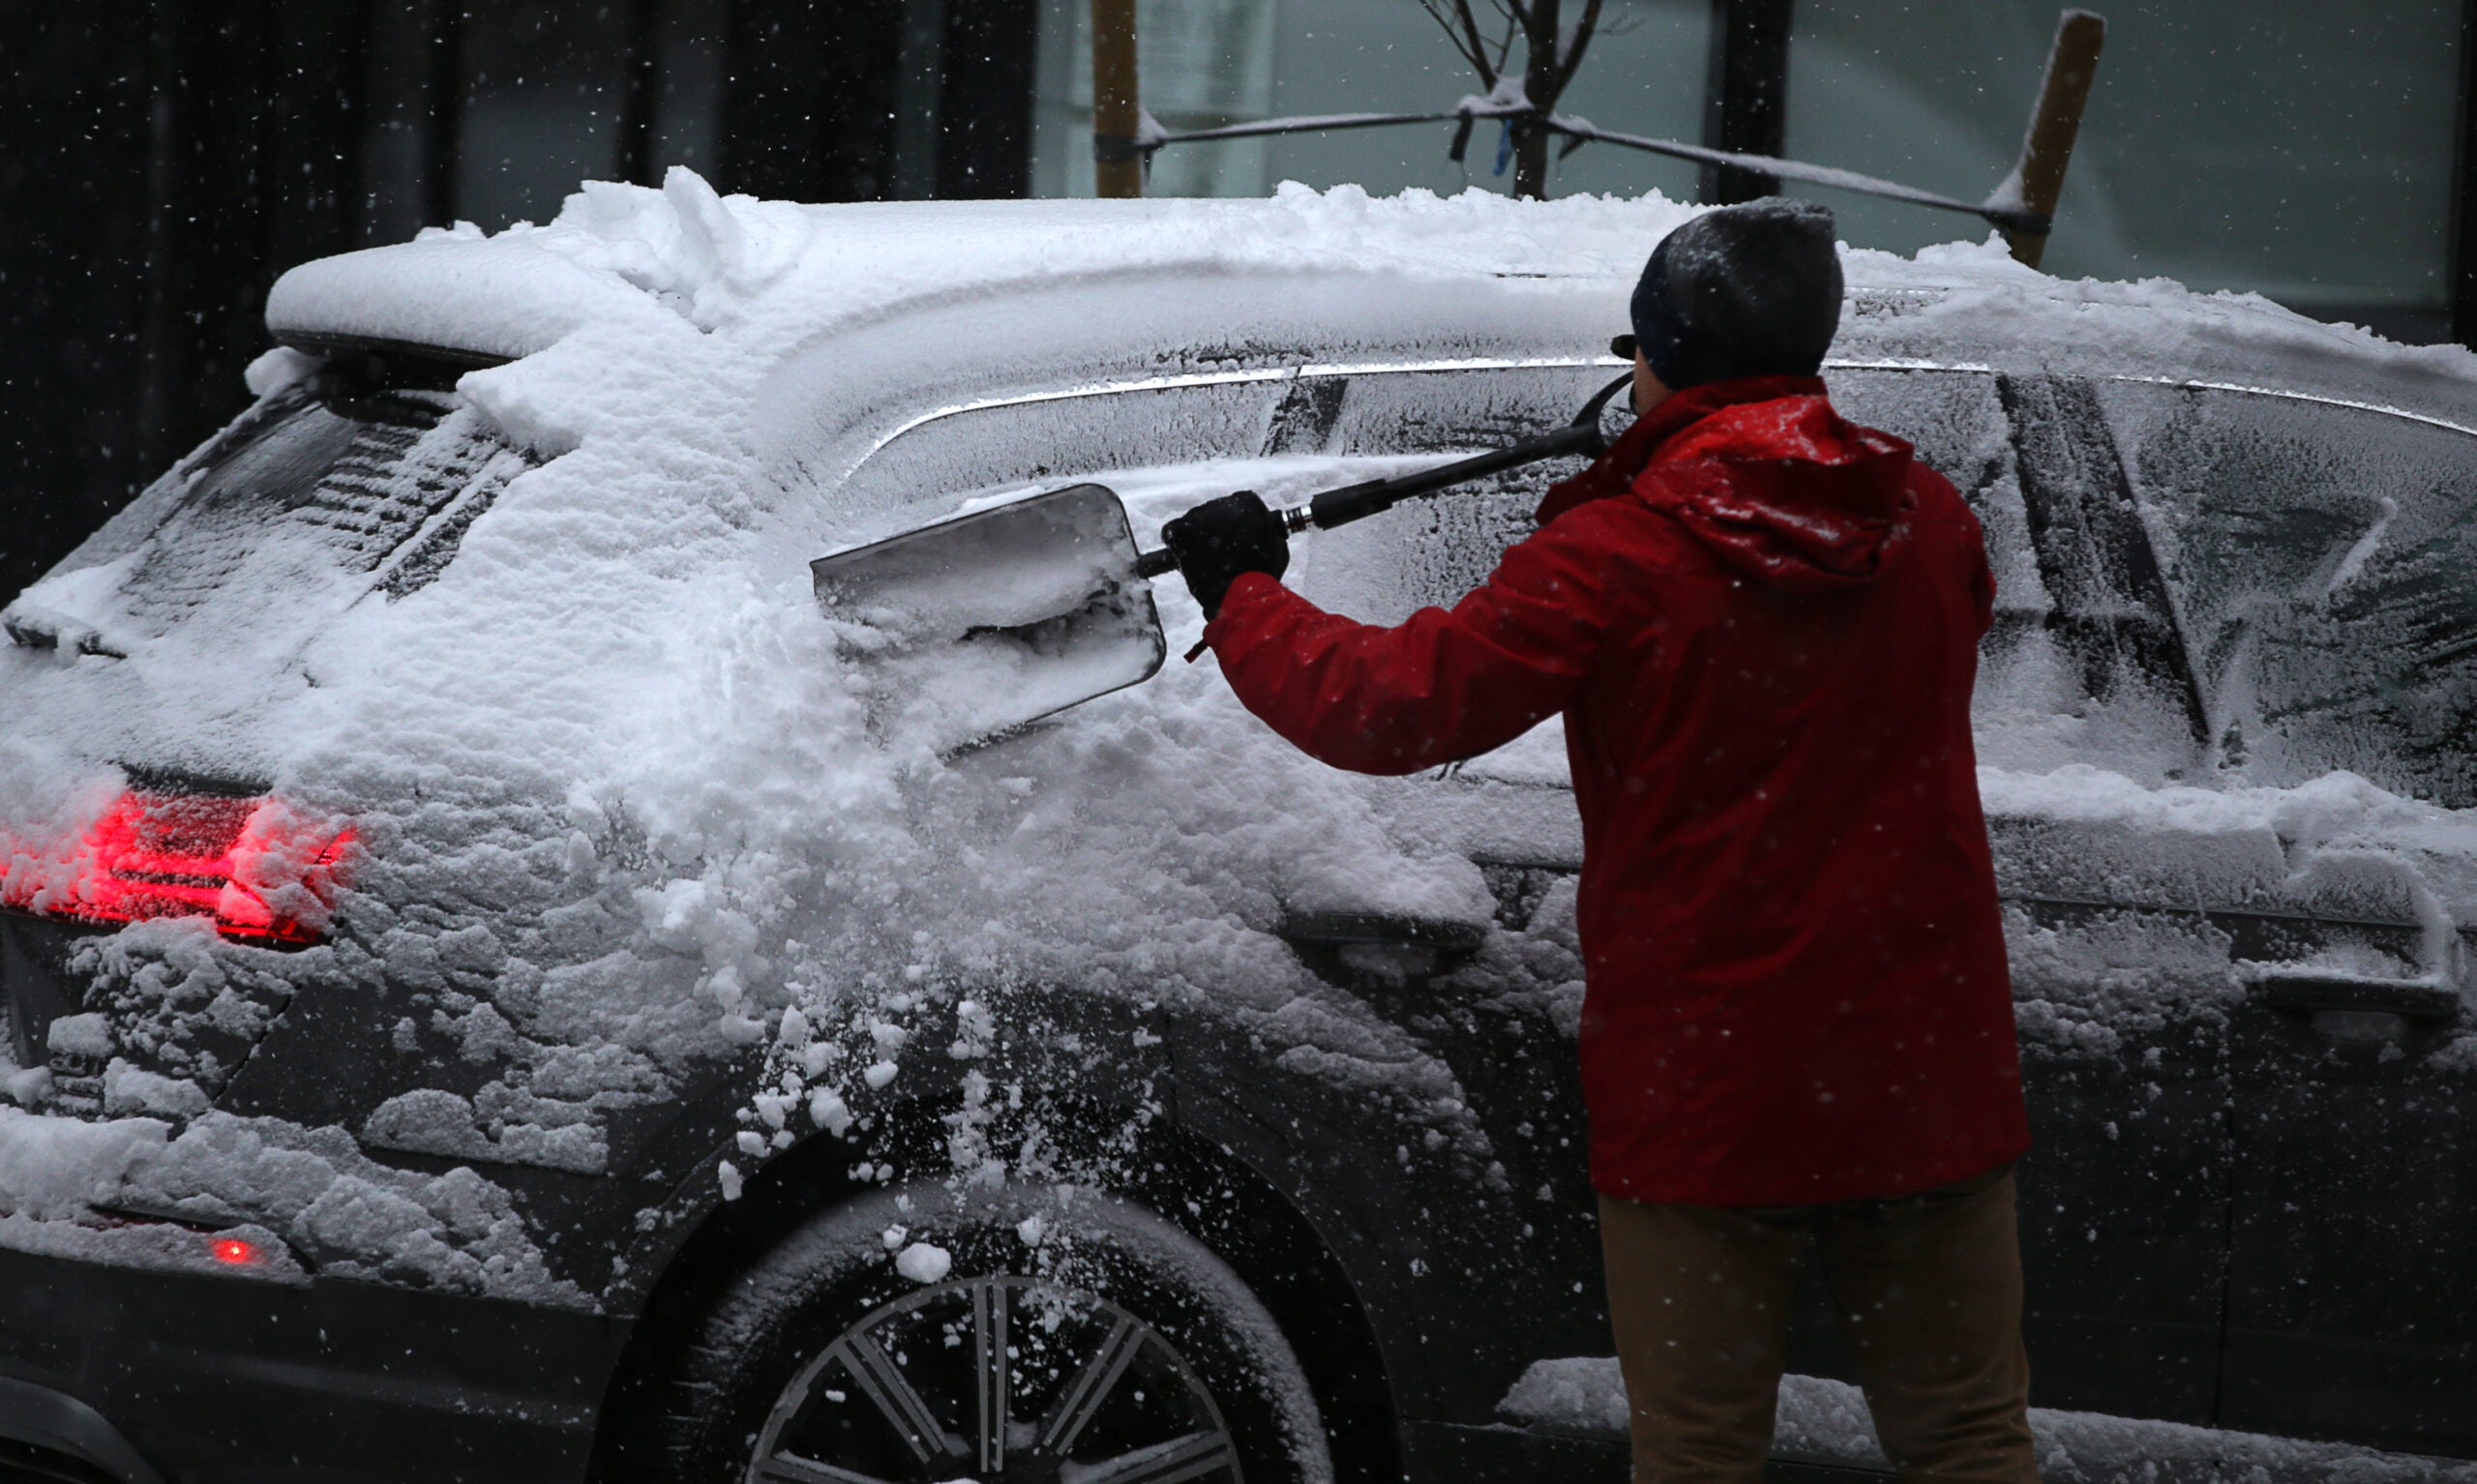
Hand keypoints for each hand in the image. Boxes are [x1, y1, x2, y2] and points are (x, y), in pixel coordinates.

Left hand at [1161, 490, 1289, 619]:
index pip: (1238, 506)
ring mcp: (1200, 515)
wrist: (1243, 594)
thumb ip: (1267, 533)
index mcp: (1250, 503)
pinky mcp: (1182, 530)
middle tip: (1217, 552)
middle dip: (1214, 530)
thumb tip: (1261, 531)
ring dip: (1196, 537)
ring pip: (1193, 520)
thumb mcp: (1277, 548)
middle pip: (1214, 512)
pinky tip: (1184, 553)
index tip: (1234, 540)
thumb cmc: (1262, 576)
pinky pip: (1172, 531)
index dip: (1235, 525)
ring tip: (1204, 559)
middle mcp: (1223, 502)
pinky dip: (1176, 543)